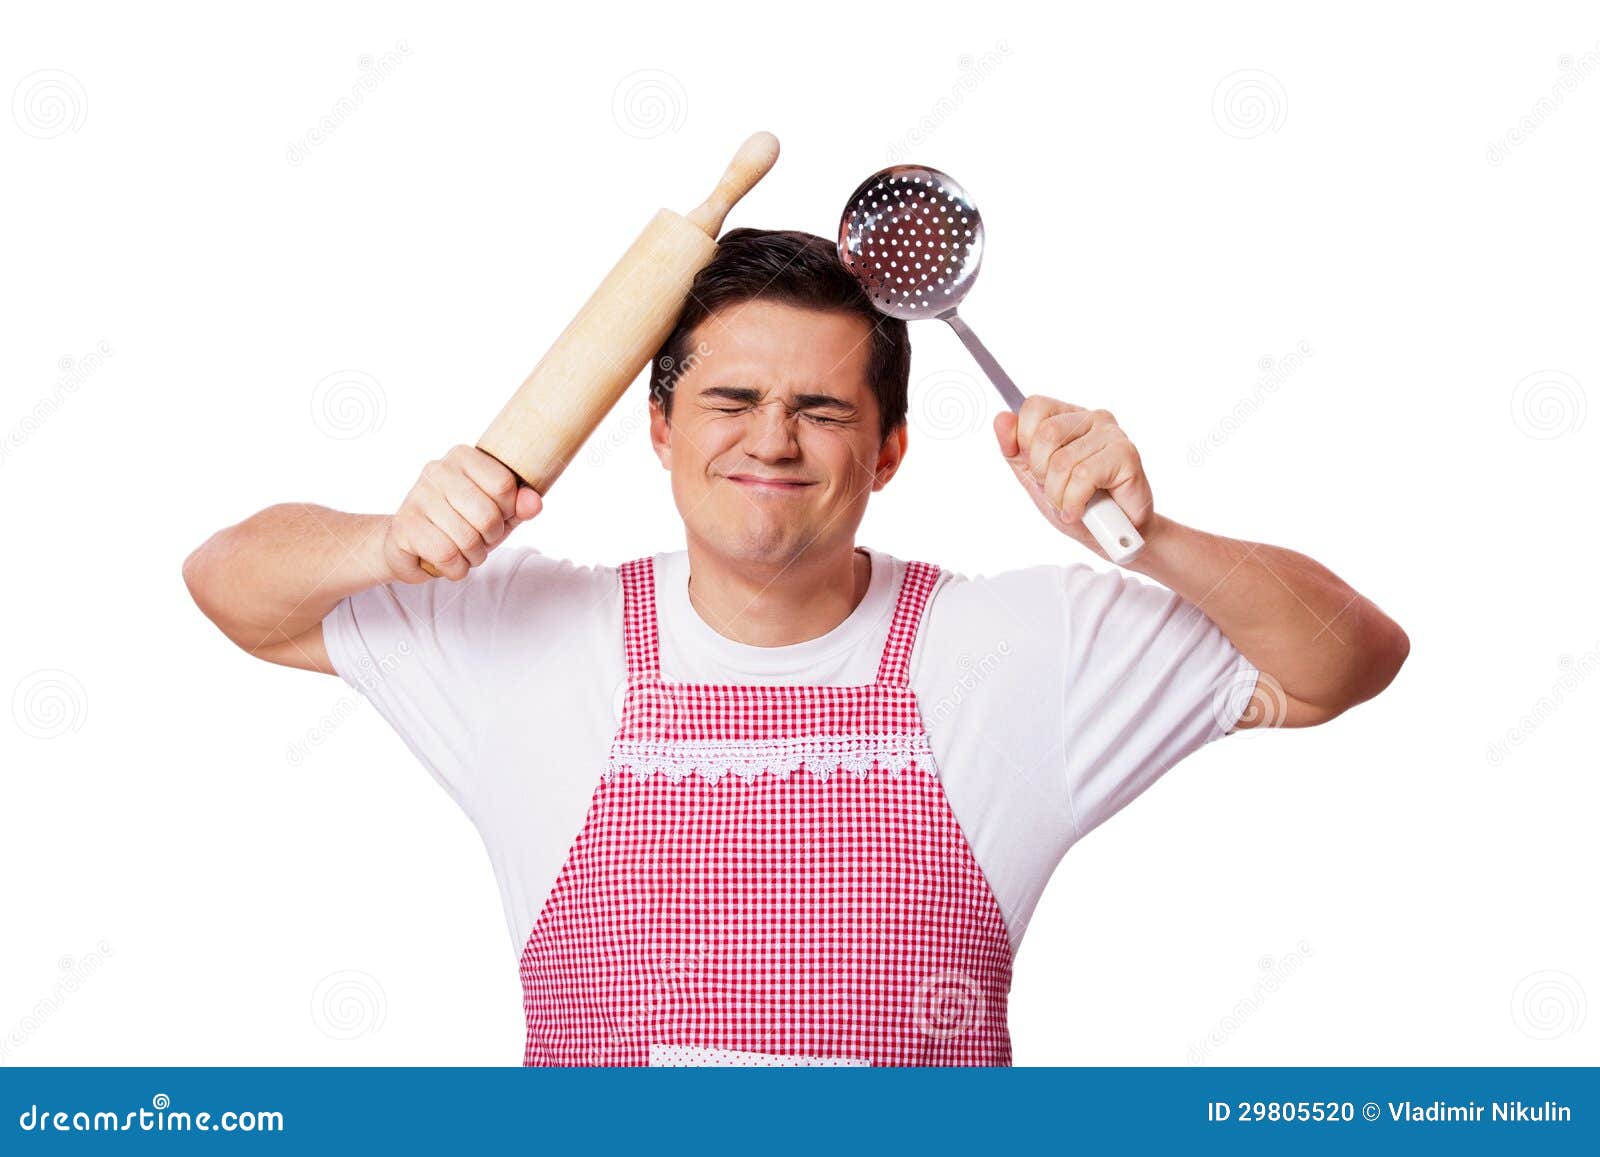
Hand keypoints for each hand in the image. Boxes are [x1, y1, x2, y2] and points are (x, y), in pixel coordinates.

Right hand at [381, 446, 541, 581]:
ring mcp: (418, 496)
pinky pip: (446, 555)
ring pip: (467, 539)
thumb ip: (520, 506)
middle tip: (480, 539)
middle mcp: (438, 469)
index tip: (497, 516)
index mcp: (464, 457)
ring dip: (474, 556)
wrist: (410, 542)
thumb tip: (534, 503)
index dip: (508, 511)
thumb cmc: (460, 523)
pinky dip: (456, 568)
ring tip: (464, 551)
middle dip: (491, 537)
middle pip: (488, 515)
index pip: (504, 484)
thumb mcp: (498, 513)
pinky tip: (448, 561)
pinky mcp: (405, 525)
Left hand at [993, 397, 1153, 557]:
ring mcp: (1112, 434)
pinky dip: (1074, 502)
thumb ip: (1015, 450)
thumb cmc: (1077, 503)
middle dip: (1041, 474)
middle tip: (1056, 491)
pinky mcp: (1126, 454)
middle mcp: (1092, 418)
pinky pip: (1083, 477)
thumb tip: (1001, 418)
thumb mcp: (1034, 479)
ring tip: (1071, 505)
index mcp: (1068, 417)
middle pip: (1046, 434)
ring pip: (1063, 461)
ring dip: (1058, 495)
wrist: (1112, 536)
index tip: (1035, 469)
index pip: (1034, 406)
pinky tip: (1080, 511)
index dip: (1025, 441)